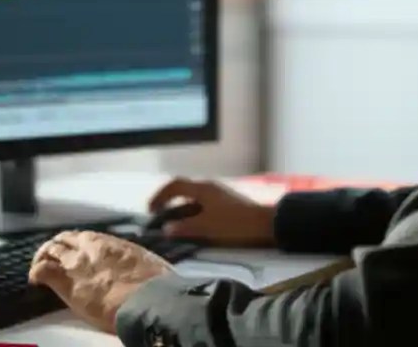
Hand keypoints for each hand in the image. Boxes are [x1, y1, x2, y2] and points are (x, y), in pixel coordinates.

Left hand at [28, 230, 171, 332]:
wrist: (149, 300)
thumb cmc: (155, 287)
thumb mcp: (147, 266)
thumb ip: (133, 264)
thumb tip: (136, 271)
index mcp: (111, 244)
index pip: (85, 237)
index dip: (76, 244)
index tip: (75, 250)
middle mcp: (90, 248)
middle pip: (64, 240)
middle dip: (57, 247)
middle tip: (53, 258)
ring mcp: (76, 263)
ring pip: (50, 250)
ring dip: (43, 257)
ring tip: (39, 267)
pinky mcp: (66, 282)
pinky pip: (42, 270)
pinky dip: (35, 272)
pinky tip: (35, 280)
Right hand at [148, 177, 276, 246]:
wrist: (267, 226)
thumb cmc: (234, 224)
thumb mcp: (206, 227)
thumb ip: (184, 228)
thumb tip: (167, 229)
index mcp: (203, 189)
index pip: (175, 186)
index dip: (160, 197)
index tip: (150, 211)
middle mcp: (210, 189)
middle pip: (184, 193)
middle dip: (170, 206)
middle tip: (161, 222)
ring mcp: (220, 197)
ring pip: (195, 203)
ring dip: (183, 214)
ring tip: (176, 231)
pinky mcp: (228, 207)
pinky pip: (205, 210)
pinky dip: (195, 218)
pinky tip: (196, 232)